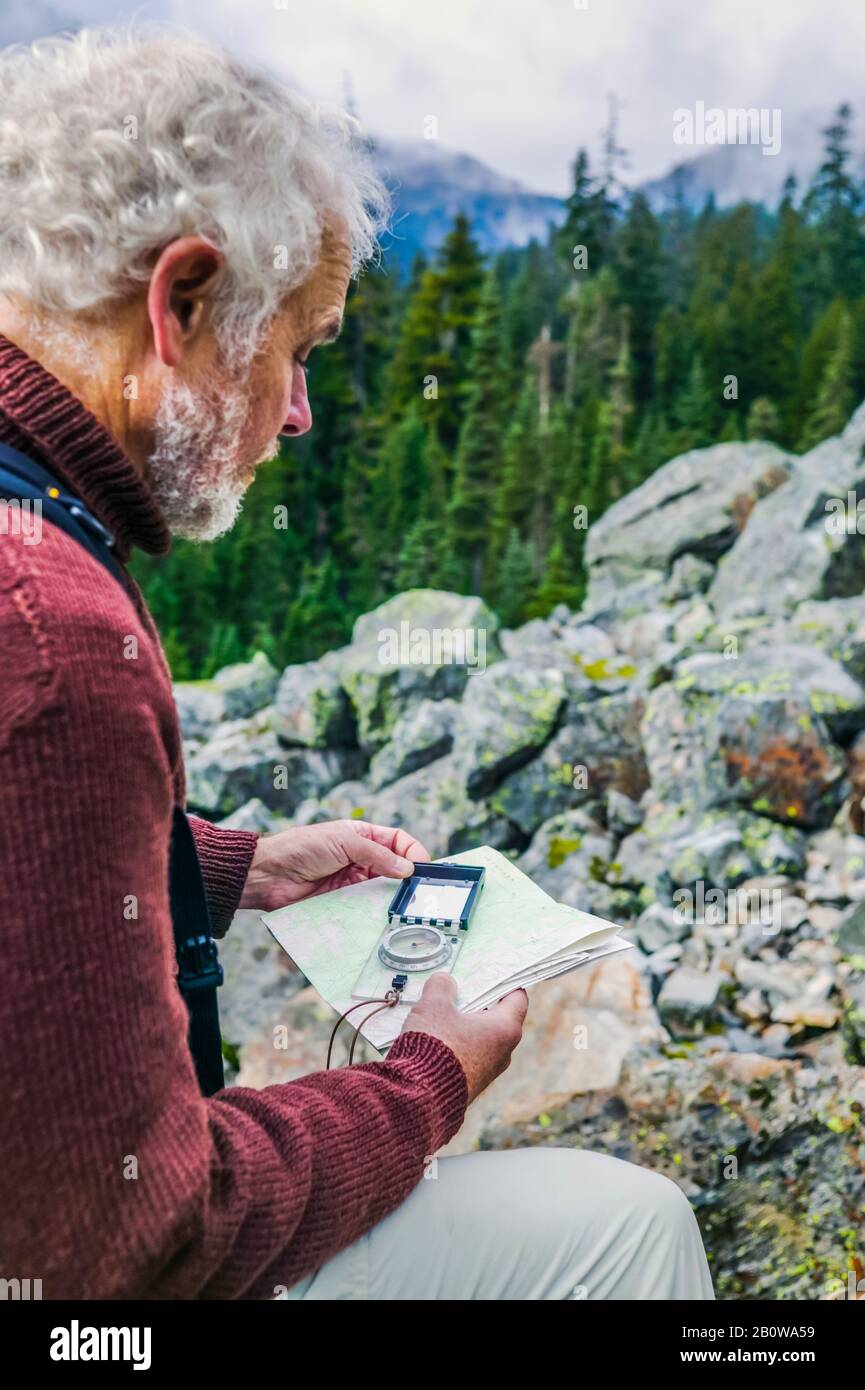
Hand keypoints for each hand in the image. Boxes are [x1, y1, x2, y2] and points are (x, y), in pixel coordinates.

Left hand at [240, 819, 430, 910]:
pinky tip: (386, 916)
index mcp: (363, 836)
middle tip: (420, 891)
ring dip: (395, 897)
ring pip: (384, 890)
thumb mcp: (343, 841)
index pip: (398, 842)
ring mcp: (353, 883)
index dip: (412, 852)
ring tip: (406, 906)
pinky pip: (367, 908)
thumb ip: (376, 854)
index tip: (423, 866)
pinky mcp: (344, 903)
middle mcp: (361, 859)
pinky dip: (378, 912)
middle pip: (395, 868)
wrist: (268, 875)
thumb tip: (407, 868)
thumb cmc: (302, 848)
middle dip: (409, 878)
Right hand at [401, 974, 527, 1104]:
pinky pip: (469, 1057)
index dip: (504, 983)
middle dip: (477, 1004)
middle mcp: (504, 1052)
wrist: (420, 1098)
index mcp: (505, 1028)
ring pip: (481, 1039)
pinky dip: (456, 1046)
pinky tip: (434, 1041)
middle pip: (498, 1018)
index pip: (518, 997)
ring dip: (463, 1026)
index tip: (490, 974)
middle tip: (457, 992)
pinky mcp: (471, 1086)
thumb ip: (442, 986)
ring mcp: (489, 1072)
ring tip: (438, 1017)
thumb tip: (445, 982)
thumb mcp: (434, 1005)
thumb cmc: (435, 1046)